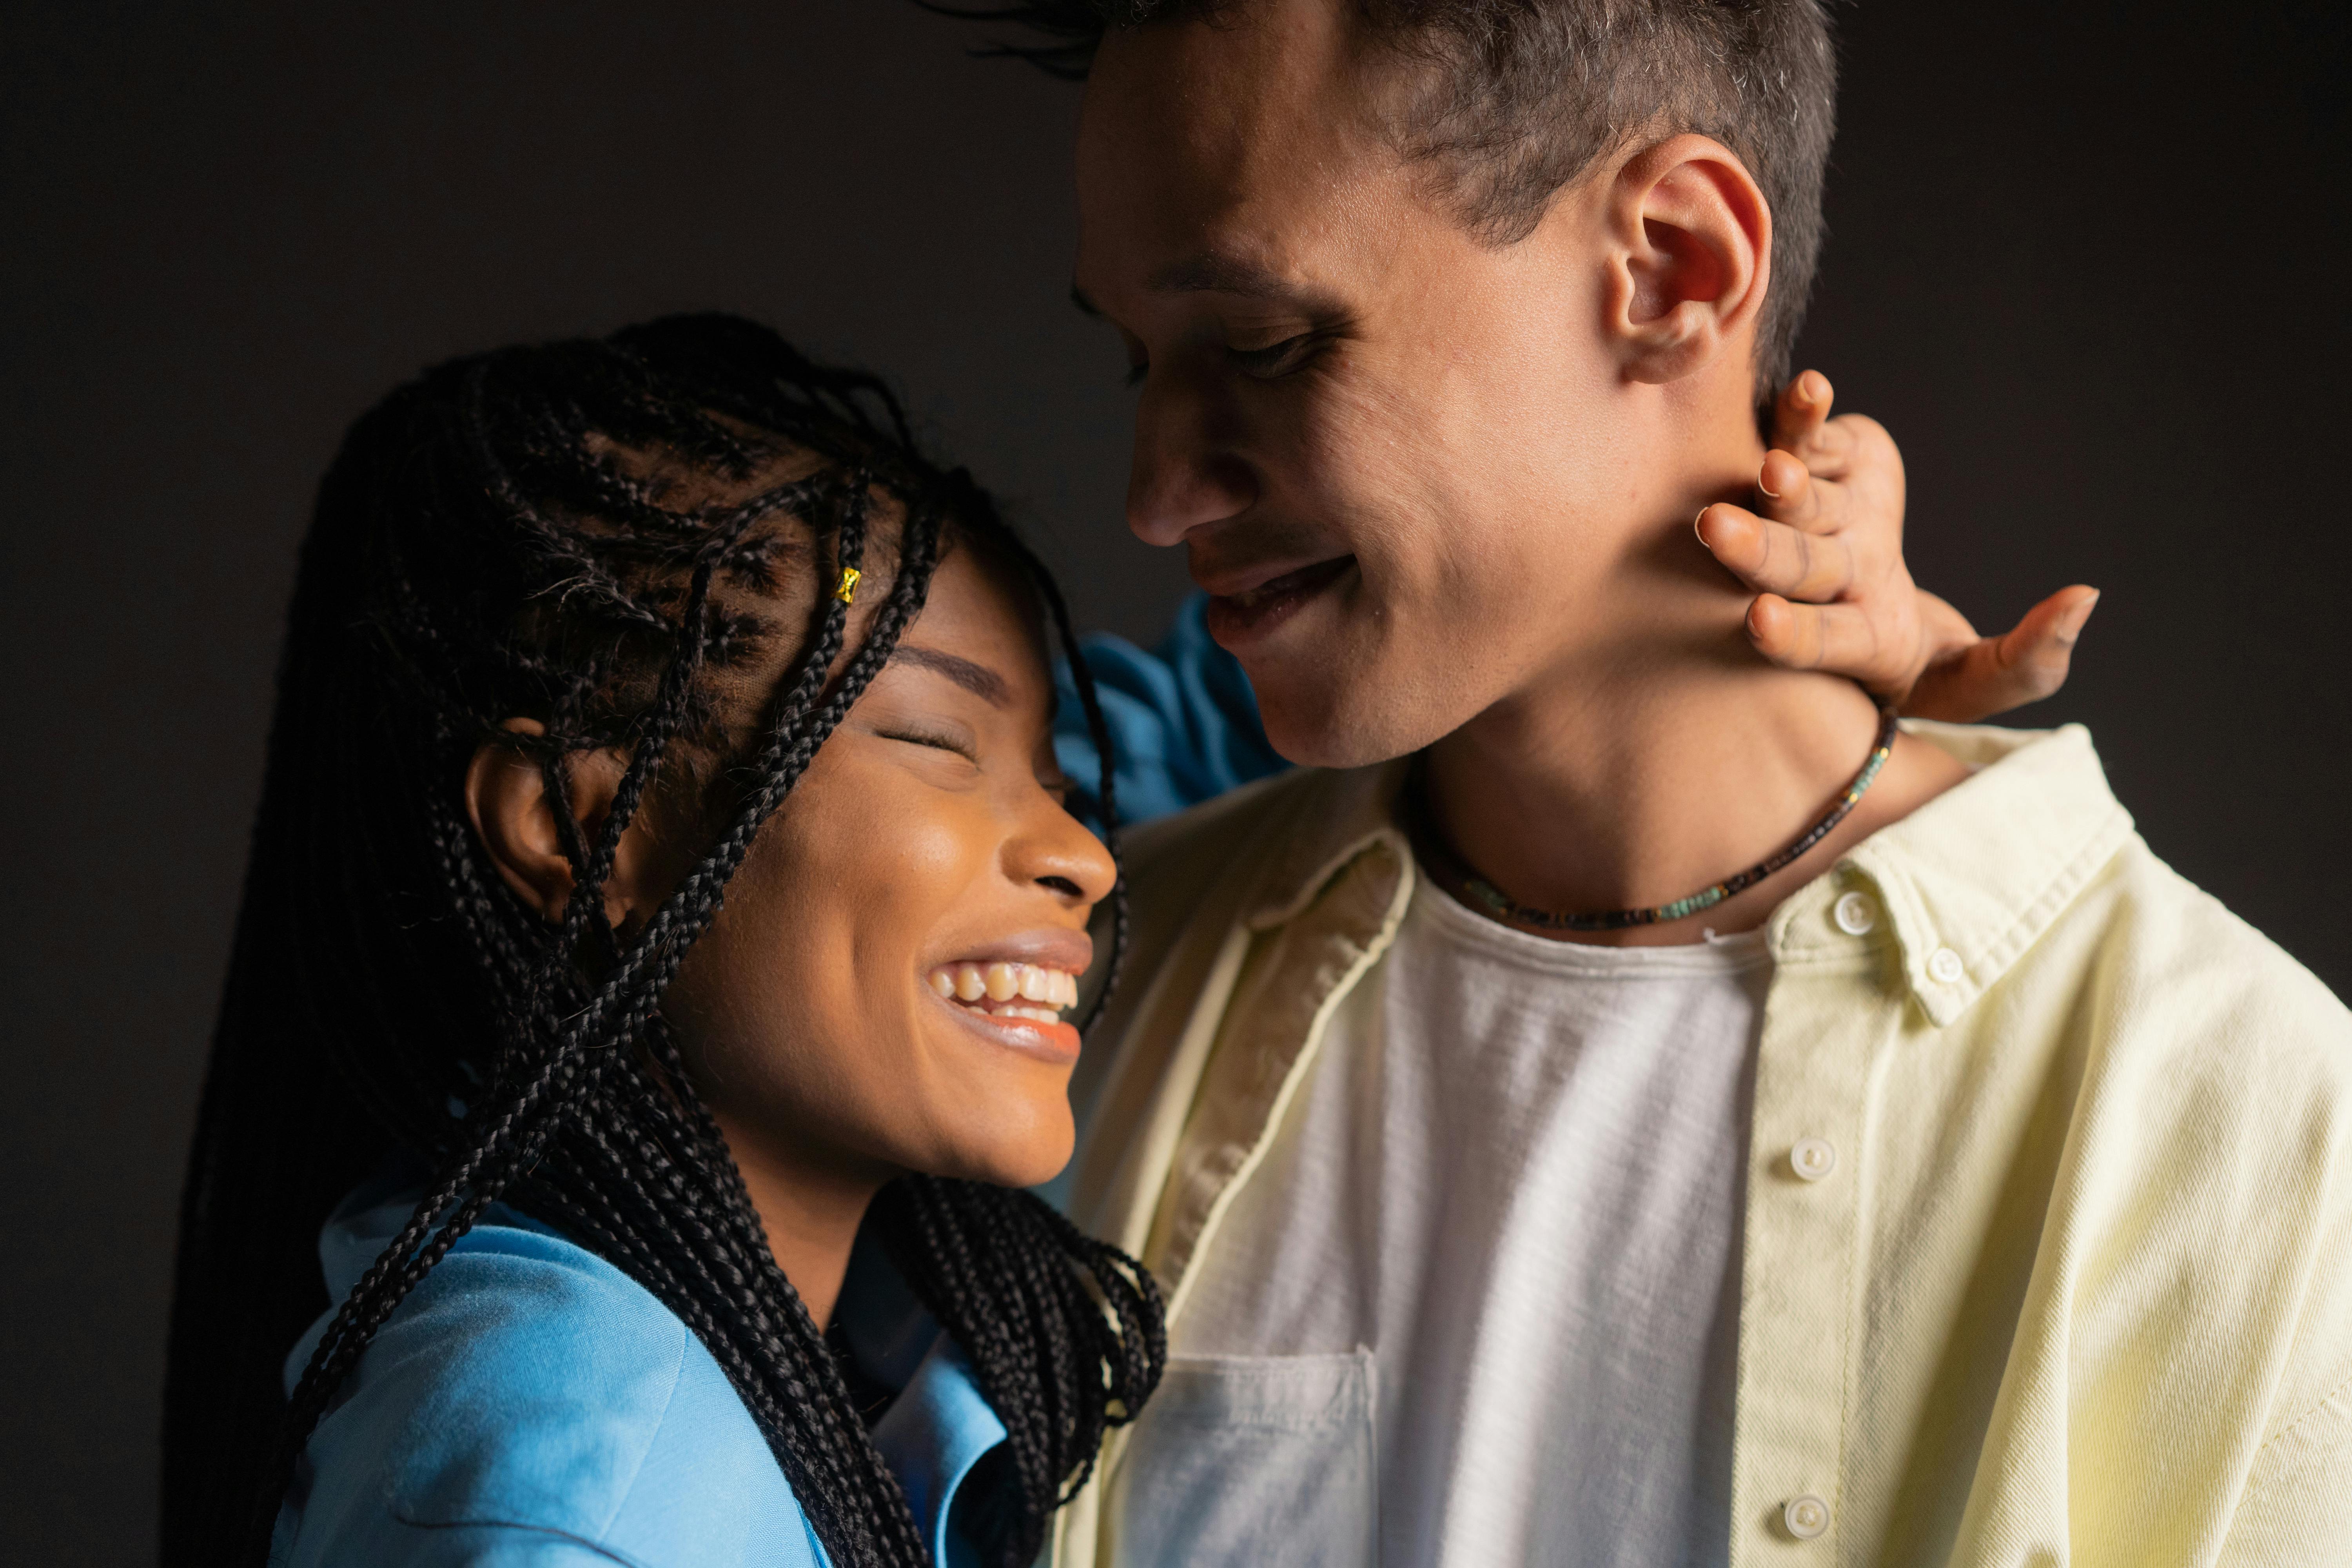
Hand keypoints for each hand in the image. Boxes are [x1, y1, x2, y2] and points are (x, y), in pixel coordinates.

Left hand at [1695, 371, 2099, 720]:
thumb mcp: (1983, 682)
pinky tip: (1807, 388)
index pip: (1817, 642)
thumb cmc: (1932, 660)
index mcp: (1860, 641)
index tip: (1759, 620)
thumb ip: (2031, 660)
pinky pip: (1810, 440)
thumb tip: (2083, 600)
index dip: (1789, 634)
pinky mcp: (1833, 466)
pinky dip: (1804, 414)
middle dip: (1758, 548)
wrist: (1887, 608)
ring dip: (1784, 481)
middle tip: (1719, 528)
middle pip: (1793, 566)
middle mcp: (1831, 579)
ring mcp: (1827, 520)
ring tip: (1774, 466)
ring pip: (1795, 501)